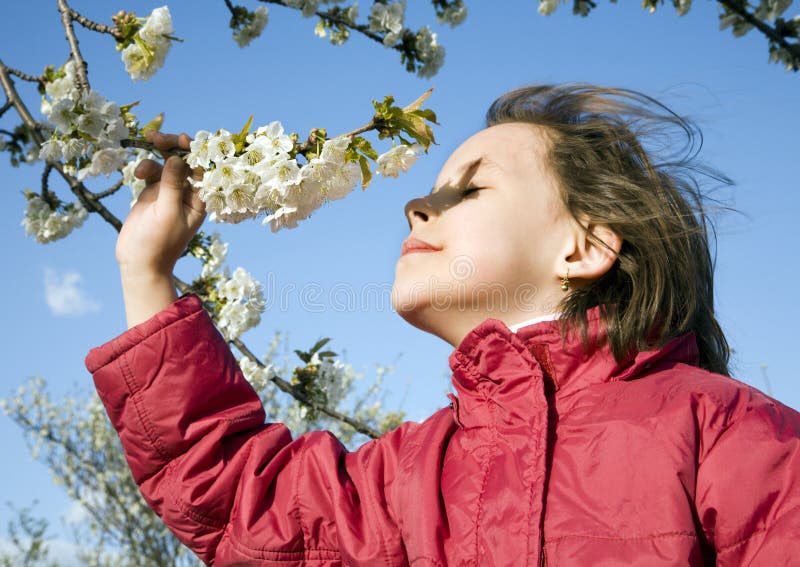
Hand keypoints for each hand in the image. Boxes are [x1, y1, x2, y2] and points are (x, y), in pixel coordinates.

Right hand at [116, 131, 205, 276]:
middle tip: (156, 137)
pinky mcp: (153, 193)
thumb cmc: (158, 242)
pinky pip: (152, 172)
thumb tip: (178, 157)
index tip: (182, 139)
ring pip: (166, 164)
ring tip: (140, 170)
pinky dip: (145, 168)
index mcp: (199, 200)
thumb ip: (172, 184)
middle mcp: (187, 193)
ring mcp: (170, 192)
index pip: (202, 169)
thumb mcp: (167, 212)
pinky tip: (137, 174)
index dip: (194, 151)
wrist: (139, 262)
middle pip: (184, 162)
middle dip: (172, 147)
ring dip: (154, 159)